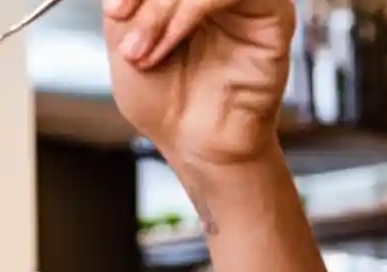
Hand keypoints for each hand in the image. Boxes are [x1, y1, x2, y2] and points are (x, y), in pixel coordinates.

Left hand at [102, 0, 295, 166]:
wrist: (193, 142)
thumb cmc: (164, 99)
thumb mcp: (125, 43)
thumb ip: (128, 3)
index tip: (114, 11)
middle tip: (127, 35)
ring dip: (163, 8)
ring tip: (144, 50)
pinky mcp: (272, 13)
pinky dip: (190, 11)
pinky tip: (170, 41)